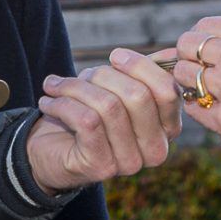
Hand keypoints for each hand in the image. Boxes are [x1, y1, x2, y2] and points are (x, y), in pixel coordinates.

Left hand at [25, 48, 181, 193]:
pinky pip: (87, 121)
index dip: (141, 66)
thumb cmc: (87, 115)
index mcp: (168, 129)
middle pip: (138, 96)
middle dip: (103, 76)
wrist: (48, 153)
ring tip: (56, 87)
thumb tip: (172, 52)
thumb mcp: (117, 89)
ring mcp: (130, 162)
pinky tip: (48, 102)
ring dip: (76, 88)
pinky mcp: (101, 167)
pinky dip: (62, 104)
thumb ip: (145, 73)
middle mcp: (156, 150)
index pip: (167, 91)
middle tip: (81, 76)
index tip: (114, 56)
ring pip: (109, 106)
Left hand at [159, 17, 220, 174]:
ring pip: (183, 76)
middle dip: (189, 60)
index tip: (205, 56)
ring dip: (191, 85)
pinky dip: (201, 110)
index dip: (198, 43)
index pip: (201, 27)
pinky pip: (193, 107)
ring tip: (213, 93)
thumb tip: (192, 46)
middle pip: (185, 48)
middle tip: (203, 75)